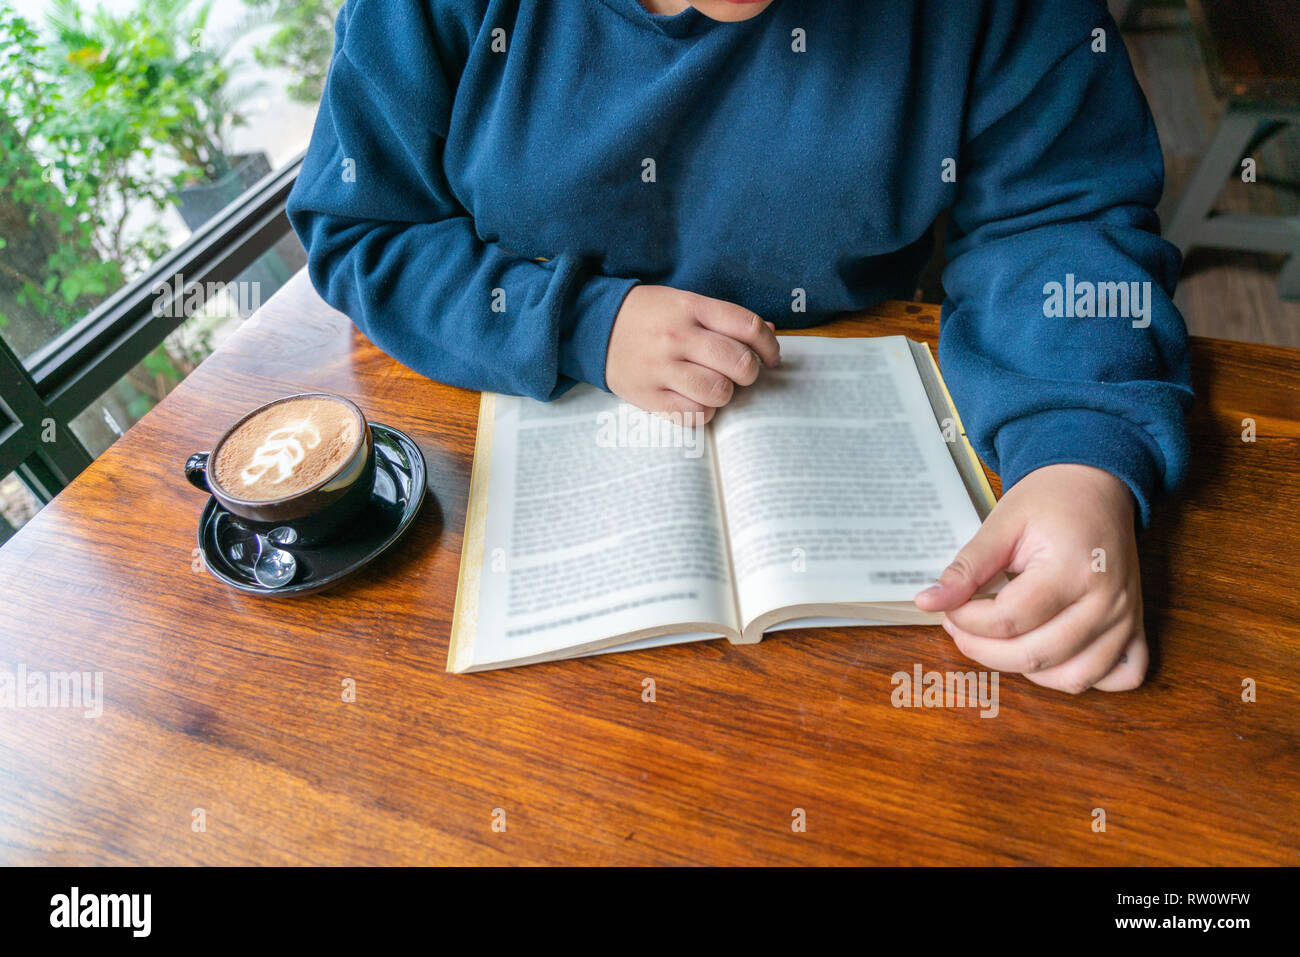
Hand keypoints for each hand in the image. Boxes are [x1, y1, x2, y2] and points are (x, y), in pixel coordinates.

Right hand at [605, 285, 780, 423]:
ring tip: (717, 387)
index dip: (770, 346)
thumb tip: (769, 334)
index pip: (748, 327)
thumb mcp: (685, 303)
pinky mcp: (648, 396)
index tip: (771, 357)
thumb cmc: (649, 315)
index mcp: (690, 308)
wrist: (593, 327)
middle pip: (739, 363)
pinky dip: (705, 411)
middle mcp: (677, 337)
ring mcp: (661, 368)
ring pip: (719, 392)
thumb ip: (727, 318)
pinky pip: (694, 414)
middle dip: (751, 372)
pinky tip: (697, 400)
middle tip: (741, 373)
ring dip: (727, 393)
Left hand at [913, 463, 1147, 693]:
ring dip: (1024, 670)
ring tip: (997, 641)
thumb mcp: (1002, 524)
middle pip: (1035, 656)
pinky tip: (1050, 657)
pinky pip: (1117, 677)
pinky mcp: (1136, 629)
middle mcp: (1107, 602)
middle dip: (983, 649)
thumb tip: (928, 602)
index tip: (949, 607)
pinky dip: (1080, 676)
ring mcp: (1126, 620)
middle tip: (960, 626)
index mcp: (1073, 570)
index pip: (1009, 620)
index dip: (968, 620)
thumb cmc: (1050, 500)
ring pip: (1071, 678)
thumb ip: (967, 568)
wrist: (1097, 485)